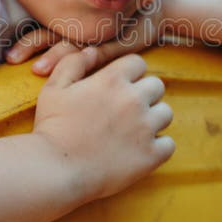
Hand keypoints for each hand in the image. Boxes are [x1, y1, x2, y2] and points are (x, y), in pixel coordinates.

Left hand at [5, 5, 164, 75]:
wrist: (155, 13)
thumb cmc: (119, 23)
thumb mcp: (96, 29)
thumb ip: (75, 42)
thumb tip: (42, 63)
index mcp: (74, 24)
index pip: (45, 32)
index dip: (26, 42)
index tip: (8, 56)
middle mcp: (83, 28)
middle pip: (51, 36)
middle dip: (31, 47)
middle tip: (12, 59)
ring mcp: (99, 36)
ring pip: (72, 45)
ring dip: (54, 57)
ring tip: (38, 70)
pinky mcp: (116, 44)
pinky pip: (98, 52)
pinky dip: (86, 60)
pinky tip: (77, 71)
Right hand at [33, 49, 173, 200]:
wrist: (55, 169)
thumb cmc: (52, 127)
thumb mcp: (53, 88)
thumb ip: (73, 63)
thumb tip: (92, 51)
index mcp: (112, 80)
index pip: (138, 63)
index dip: (129, 73)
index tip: (119, 86)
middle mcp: (133, 100)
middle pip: (157, 86)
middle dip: (144, 94)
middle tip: (126, 109)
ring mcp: (145, 128)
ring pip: (166, 114)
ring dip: (153, 119)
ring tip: (133, 131)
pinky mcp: (150, 155)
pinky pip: (169, 144)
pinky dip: (158, 147)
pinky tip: (139, 150)